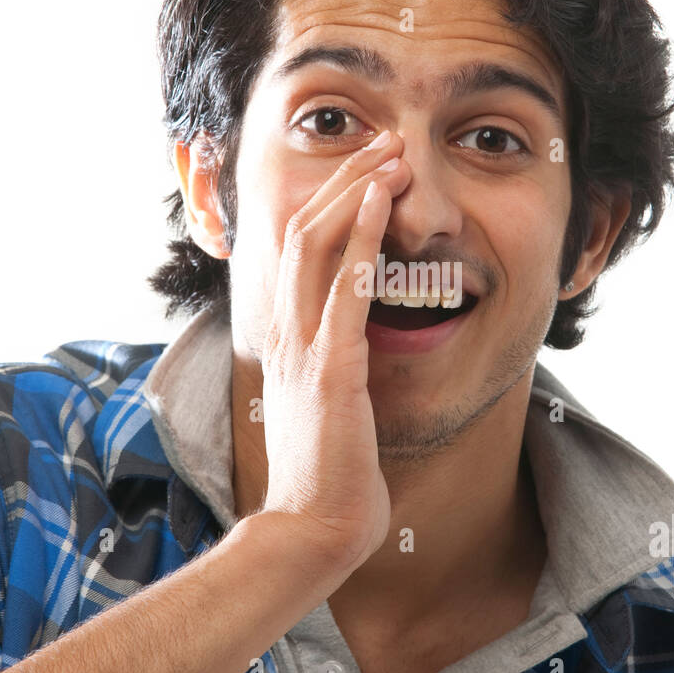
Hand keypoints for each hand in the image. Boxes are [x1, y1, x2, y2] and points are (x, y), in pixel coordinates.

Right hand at [258, 129, 410, 570]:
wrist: (312, 529)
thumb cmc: (327, 477)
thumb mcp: (321, 408)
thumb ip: (329, 369)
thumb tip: (350, 351)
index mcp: (285, 341)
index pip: (294, 251)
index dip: (326, 201)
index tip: (363, 170)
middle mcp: (286, 334)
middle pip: (302, 231)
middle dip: (343, 178)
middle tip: (382, 143)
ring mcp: (304, 349)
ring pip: (317, 245)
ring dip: (354, 191)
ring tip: (388, 153)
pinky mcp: (331, 370)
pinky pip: (345, 289)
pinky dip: (361, 237)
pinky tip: (381, 201)